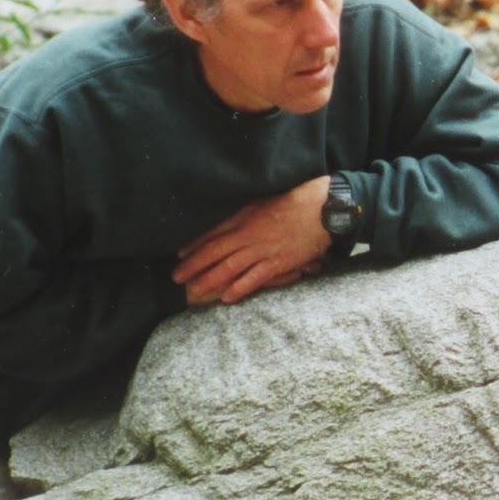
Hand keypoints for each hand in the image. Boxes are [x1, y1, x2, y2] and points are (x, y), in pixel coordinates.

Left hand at [174, 176, 332, 305]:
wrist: (322, 209)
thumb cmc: (294, 202)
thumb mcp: (262, 203)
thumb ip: (243, 216)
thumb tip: (225, 226)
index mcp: (245, 219)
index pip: (213, 234)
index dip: (195, 246)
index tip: (180, 255)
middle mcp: (250, 235)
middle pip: (216, 252)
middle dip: (194, 266)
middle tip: (177, 278)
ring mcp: (264, 250)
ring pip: (231, 267)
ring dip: (210, 279)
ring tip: (195, 290)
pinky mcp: (280, 263)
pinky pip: (255, 278)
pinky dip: (240, 287)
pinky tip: (226, 297)